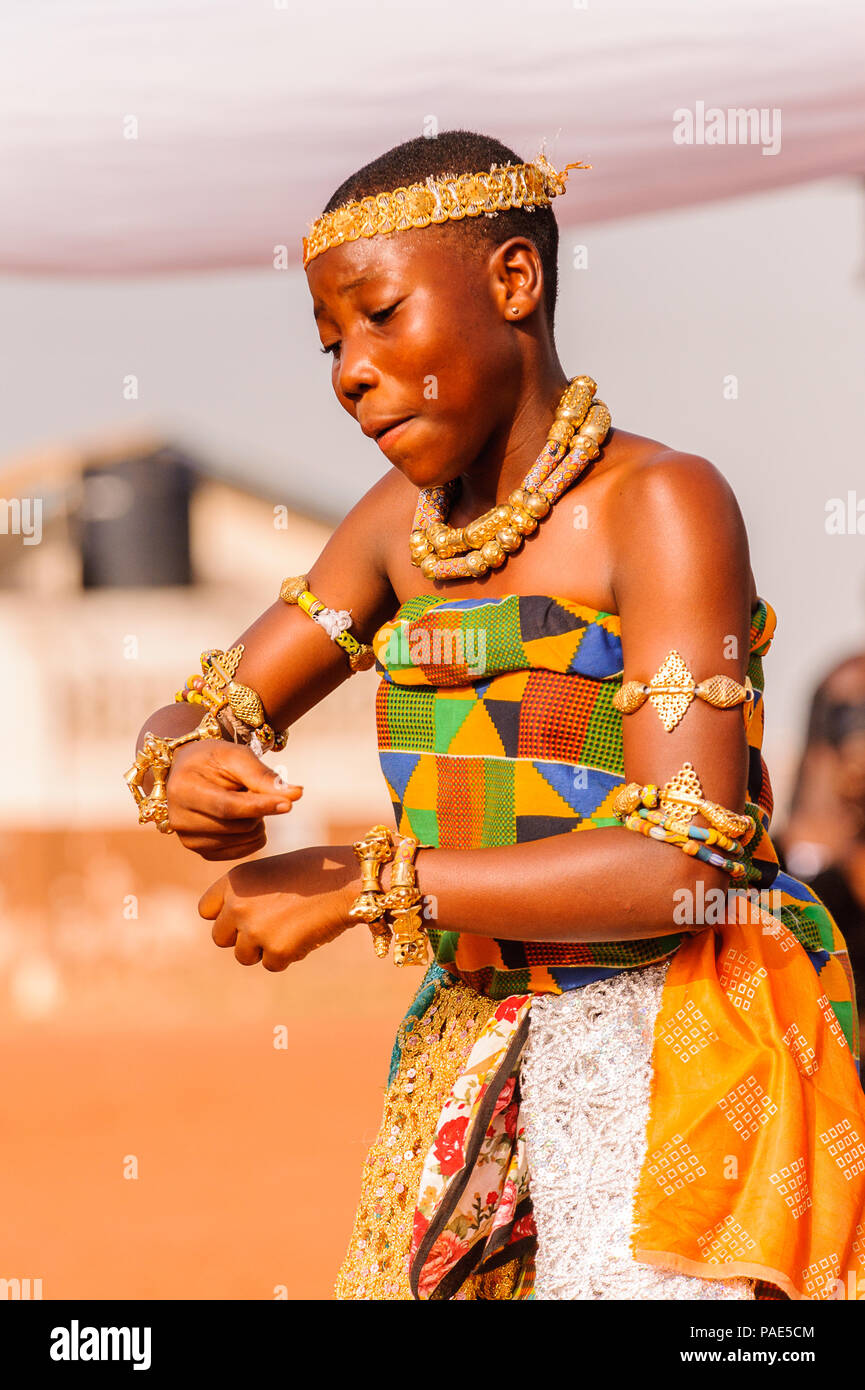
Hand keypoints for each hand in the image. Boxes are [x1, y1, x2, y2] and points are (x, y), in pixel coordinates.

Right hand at [166, 740, 302, 859]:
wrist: (190, 770)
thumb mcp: (237, 756)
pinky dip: (252, 835)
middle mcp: (180, 820)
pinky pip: (242, 851)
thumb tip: (295, 795)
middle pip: (239, 825)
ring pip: (243, 839)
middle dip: (258, 809)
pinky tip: (242, 817)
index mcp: (184, 790)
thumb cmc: (214, 760)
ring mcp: (189, 840)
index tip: (289, 803)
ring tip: (241, 800)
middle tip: (251, 789)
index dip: (261, 806)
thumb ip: (263, 776)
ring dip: (255, 820)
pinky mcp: (202, 852)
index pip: (229, 807)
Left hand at [197, 844, 362, 969]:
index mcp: (234, 881)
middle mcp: (237, 905)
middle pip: (220, 938)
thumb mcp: (271, 873)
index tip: (242, 916)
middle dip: (242, 937)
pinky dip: (288, 955)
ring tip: (291, 927)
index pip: (206, 910)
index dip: (225, 915)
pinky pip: (272, 964)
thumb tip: (234, 925)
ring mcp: (254, 930)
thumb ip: (247, 895)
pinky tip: (306, 933)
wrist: (348, 881)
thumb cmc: (316, 872)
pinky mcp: (276, 950)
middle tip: (270, 927)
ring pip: (244, 956)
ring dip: (264, 948)